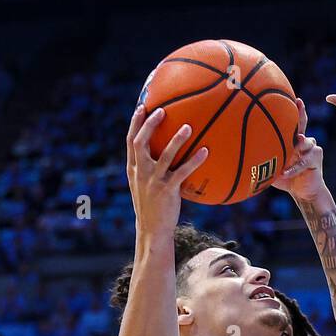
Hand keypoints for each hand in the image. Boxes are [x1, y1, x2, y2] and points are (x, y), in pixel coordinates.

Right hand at [125, 103, 208, 244]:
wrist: (152, 229)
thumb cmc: (151, 206)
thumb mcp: (143, 185)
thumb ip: (147, 168)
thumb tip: (159, 152)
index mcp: (133, 169)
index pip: (130, 141)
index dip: (135, 123)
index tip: (141, 106)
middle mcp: (141, 172)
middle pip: (141, 142)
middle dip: (150, 124)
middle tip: (162, 110)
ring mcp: (153, 181)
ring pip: (164, 155)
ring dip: (176, 140)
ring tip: (188, 127)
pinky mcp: (167, 190)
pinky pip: (183, 172)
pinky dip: (194, 160)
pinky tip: (205, 151)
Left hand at [271, 98, 325, 201]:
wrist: (304, 193)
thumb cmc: (286, 180)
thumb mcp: (271, 169)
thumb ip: (262, 162)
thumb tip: (240, 158)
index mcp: (292, 141)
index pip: (291, 122)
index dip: (288, 110)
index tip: (282, 98)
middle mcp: (303, 141)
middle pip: (302, 123)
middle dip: (301, 112)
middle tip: (299, 102)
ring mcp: (312, 148)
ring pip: (306, 141)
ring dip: (299, 144)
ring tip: (295, 145)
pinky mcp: (317, 158)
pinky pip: (304, 161)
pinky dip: (294, 168)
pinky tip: (285, 174)